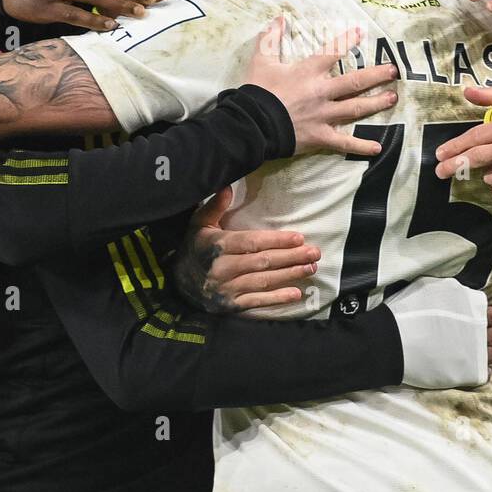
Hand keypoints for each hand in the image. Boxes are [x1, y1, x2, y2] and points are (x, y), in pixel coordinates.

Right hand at [172, 187, 318, 312]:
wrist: (176, 282)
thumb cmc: (194, 248)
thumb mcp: (199, 224)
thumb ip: (214, 207)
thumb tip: (227, 186)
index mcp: (218, 246)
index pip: (252, 242)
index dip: (276, 241)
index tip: (299, 238)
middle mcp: (223, 268)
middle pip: (263, 262)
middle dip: (291, 257)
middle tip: (315, 253)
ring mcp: (227, 289)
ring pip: (263, 281)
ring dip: (289, 275)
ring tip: (311, 269)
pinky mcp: (230, 305)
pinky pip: (256, 302)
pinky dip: (277, 299)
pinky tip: (296, 294)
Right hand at [244, 18, 398, 154]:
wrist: (251, 123)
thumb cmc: (257, 92)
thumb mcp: (261, 61)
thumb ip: (271, 38)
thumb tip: (278, 18)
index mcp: (308, 71)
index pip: (333, 52)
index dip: (348, 40)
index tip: (361, 32)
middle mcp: (321, 91)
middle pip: (355, 81)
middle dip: (376, 75)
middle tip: (394, 71)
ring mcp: (323, 115)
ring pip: (355, 108)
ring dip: (376, 103)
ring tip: (393, 98)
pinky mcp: (321, 136)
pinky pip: (344, 142)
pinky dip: (361, 146)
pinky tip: (378, 147)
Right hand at [385, 276, 491, 388]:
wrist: (393, 341)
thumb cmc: (407, 310)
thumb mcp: (431, 287)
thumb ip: (454, 292)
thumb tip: (464, 296)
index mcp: (471, 306)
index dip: (488, 315)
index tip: (481, 319)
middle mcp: (480, 328)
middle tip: (480, 335)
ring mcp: (476, 352)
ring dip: (488, 352)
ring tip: (475, 352)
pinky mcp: (469, 373)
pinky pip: (484, 373)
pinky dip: (480, 370)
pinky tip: (470, 367)